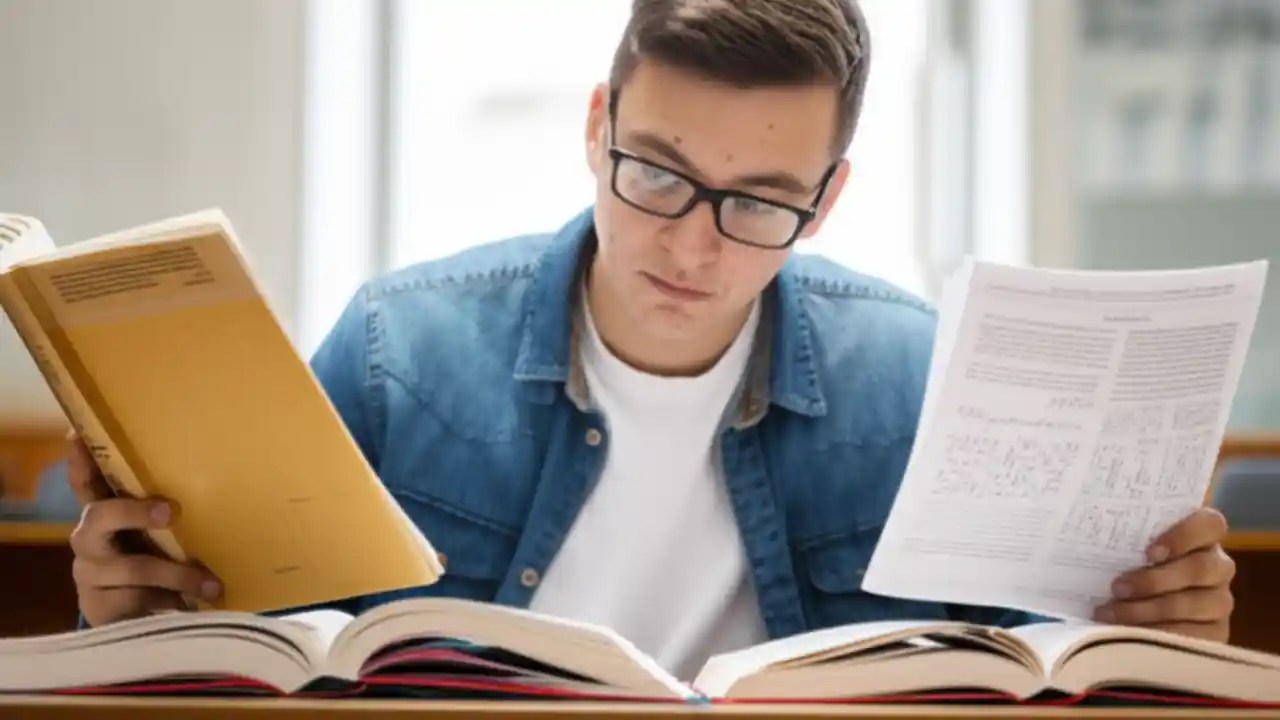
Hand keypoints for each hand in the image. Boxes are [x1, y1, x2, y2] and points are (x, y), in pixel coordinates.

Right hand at [66, 434, 221, 626]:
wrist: (134, 624)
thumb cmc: (153, 563)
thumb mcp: (160, 536)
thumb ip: (169, 512)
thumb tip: (225, 475)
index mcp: (104, 515)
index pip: (86, 482)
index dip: (80, 460)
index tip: (79, 433)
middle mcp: (89, 539)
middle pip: (98, 516)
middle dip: (133, 512)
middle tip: (169, 510)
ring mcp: (90, 574)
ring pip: (133, 568)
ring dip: (177, 573)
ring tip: (212, 584)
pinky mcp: (99, 608)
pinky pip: (140, 602)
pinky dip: (173, 602)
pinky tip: (195, 605)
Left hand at [1094, 507, 1234, 641]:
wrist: (1126, 606)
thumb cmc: (1124, 564)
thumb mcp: (1124, 545)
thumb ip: (1123, 533)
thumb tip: (1088, 518)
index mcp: (1201, 535)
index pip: (1210, 524)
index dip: (1184, 536)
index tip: (1149, 552)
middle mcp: (1218, 566)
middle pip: (1202, 568)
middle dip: (1156, 580)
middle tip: (1117, 587)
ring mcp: (1219, 601)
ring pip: (1198, 603)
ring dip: (1151, 610)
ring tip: (1113, 613)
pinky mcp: (1216, 632)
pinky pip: (1198, 636)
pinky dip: (1161, 634)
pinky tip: (1131, 634)